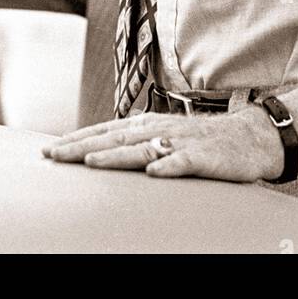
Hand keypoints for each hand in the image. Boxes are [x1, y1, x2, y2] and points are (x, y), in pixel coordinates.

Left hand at [42, 105, 284, 182]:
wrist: (248, 137)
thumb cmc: (201, 141)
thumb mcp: (164, 138)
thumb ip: (136, 144)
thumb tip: (100, 152)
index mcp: (147, 125)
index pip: (104, 132)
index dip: (76, 140)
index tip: (49, 151)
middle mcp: (158, 130)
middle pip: (114, 139)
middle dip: (81, 147)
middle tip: (53, 157)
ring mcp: (180, 142)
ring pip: (142, 149)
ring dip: (115, 156)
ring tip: (89, 163)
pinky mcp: (202, 156)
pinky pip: (183, 163)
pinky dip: (167, 166)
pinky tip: (153, 173)